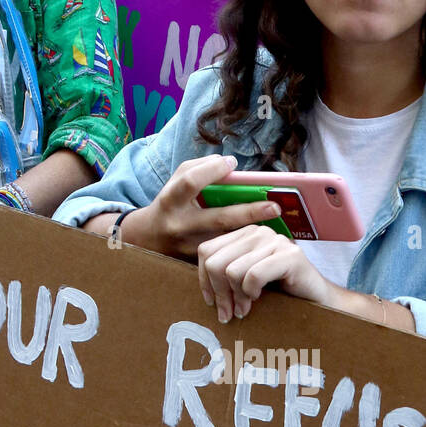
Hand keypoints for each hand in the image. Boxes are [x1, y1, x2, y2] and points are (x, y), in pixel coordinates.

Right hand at [114, 155, 281, 256]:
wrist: (147, 241)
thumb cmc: (169, 204)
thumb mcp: (175, 183)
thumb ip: (199, 169)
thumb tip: (229, 165)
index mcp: (171, 201)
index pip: (190, 183)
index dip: (211, 171)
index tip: (231, 162)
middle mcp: (181, 226)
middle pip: (220, 219)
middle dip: (250, 212)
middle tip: (275, 207)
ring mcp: (192, 248)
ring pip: (229, 241)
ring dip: (254, 232)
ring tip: (279, 225)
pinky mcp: (200, 263)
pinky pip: (228, 254)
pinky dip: (247, 246)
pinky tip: (265, 241)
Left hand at [197, 224, 330, 321]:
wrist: (317, 301)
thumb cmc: (279, 293)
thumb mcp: (244, 281)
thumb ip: (224, 275)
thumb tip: (202, 289)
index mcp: (244, 234)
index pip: (206, 251)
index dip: (204, 280)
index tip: (212, 301)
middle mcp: (258, 232)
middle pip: (215, 262)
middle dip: (219, 293)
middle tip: (228, 313)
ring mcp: (275, 241)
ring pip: (232, 270)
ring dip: (237, 297)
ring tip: (245, 308)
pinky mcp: (290, 256)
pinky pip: (253, 276)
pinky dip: (252, 293)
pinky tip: (259, 298)